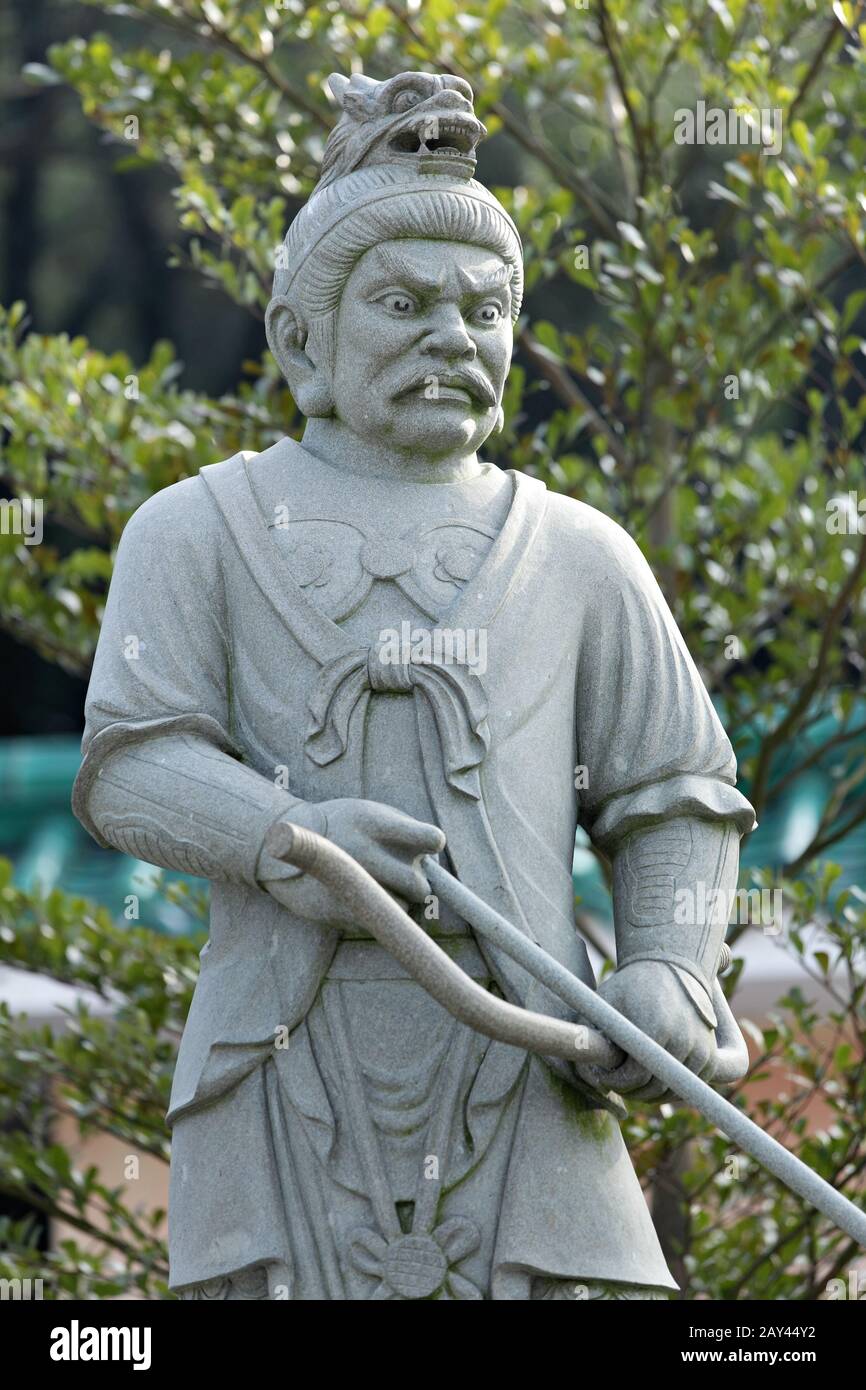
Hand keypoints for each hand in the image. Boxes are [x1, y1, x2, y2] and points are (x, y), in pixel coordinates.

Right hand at [260, 797, 444, 929]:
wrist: (278, 844)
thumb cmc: (337, 826)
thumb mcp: (367, 812)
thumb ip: (402, 830)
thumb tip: (436, 855)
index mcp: (373, 823)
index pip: (431, 839)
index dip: (431, 844)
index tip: (426, 846)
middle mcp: (363, 852)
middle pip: (419, 884)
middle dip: (416, 883)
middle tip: (403, 876)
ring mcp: (350, 883)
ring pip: (403, 908)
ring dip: (398, 901)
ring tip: (380, 887)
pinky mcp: (340, 910)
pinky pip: (378, 922)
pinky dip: (376, 914)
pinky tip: (361, 898)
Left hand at [575, 960, 716, 1103]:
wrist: (672, 968)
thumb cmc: (630, 986)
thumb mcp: (604, 1003)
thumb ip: (589, 1035)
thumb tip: (587, 1075)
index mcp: (657, 1026)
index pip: (636, 1075)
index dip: (616, 1081)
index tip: (603, 1075)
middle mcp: (684, 1039)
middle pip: (655, 1087)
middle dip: (630, 1090)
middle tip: (614, 1081)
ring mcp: (701, 1049)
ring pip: (672, 1091)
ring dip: (650, 1092)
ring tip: (630, 1079)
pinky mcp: (710, 1056)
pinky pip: (689, 1086)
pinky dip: (670, 1087)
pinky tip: (651, 1077)